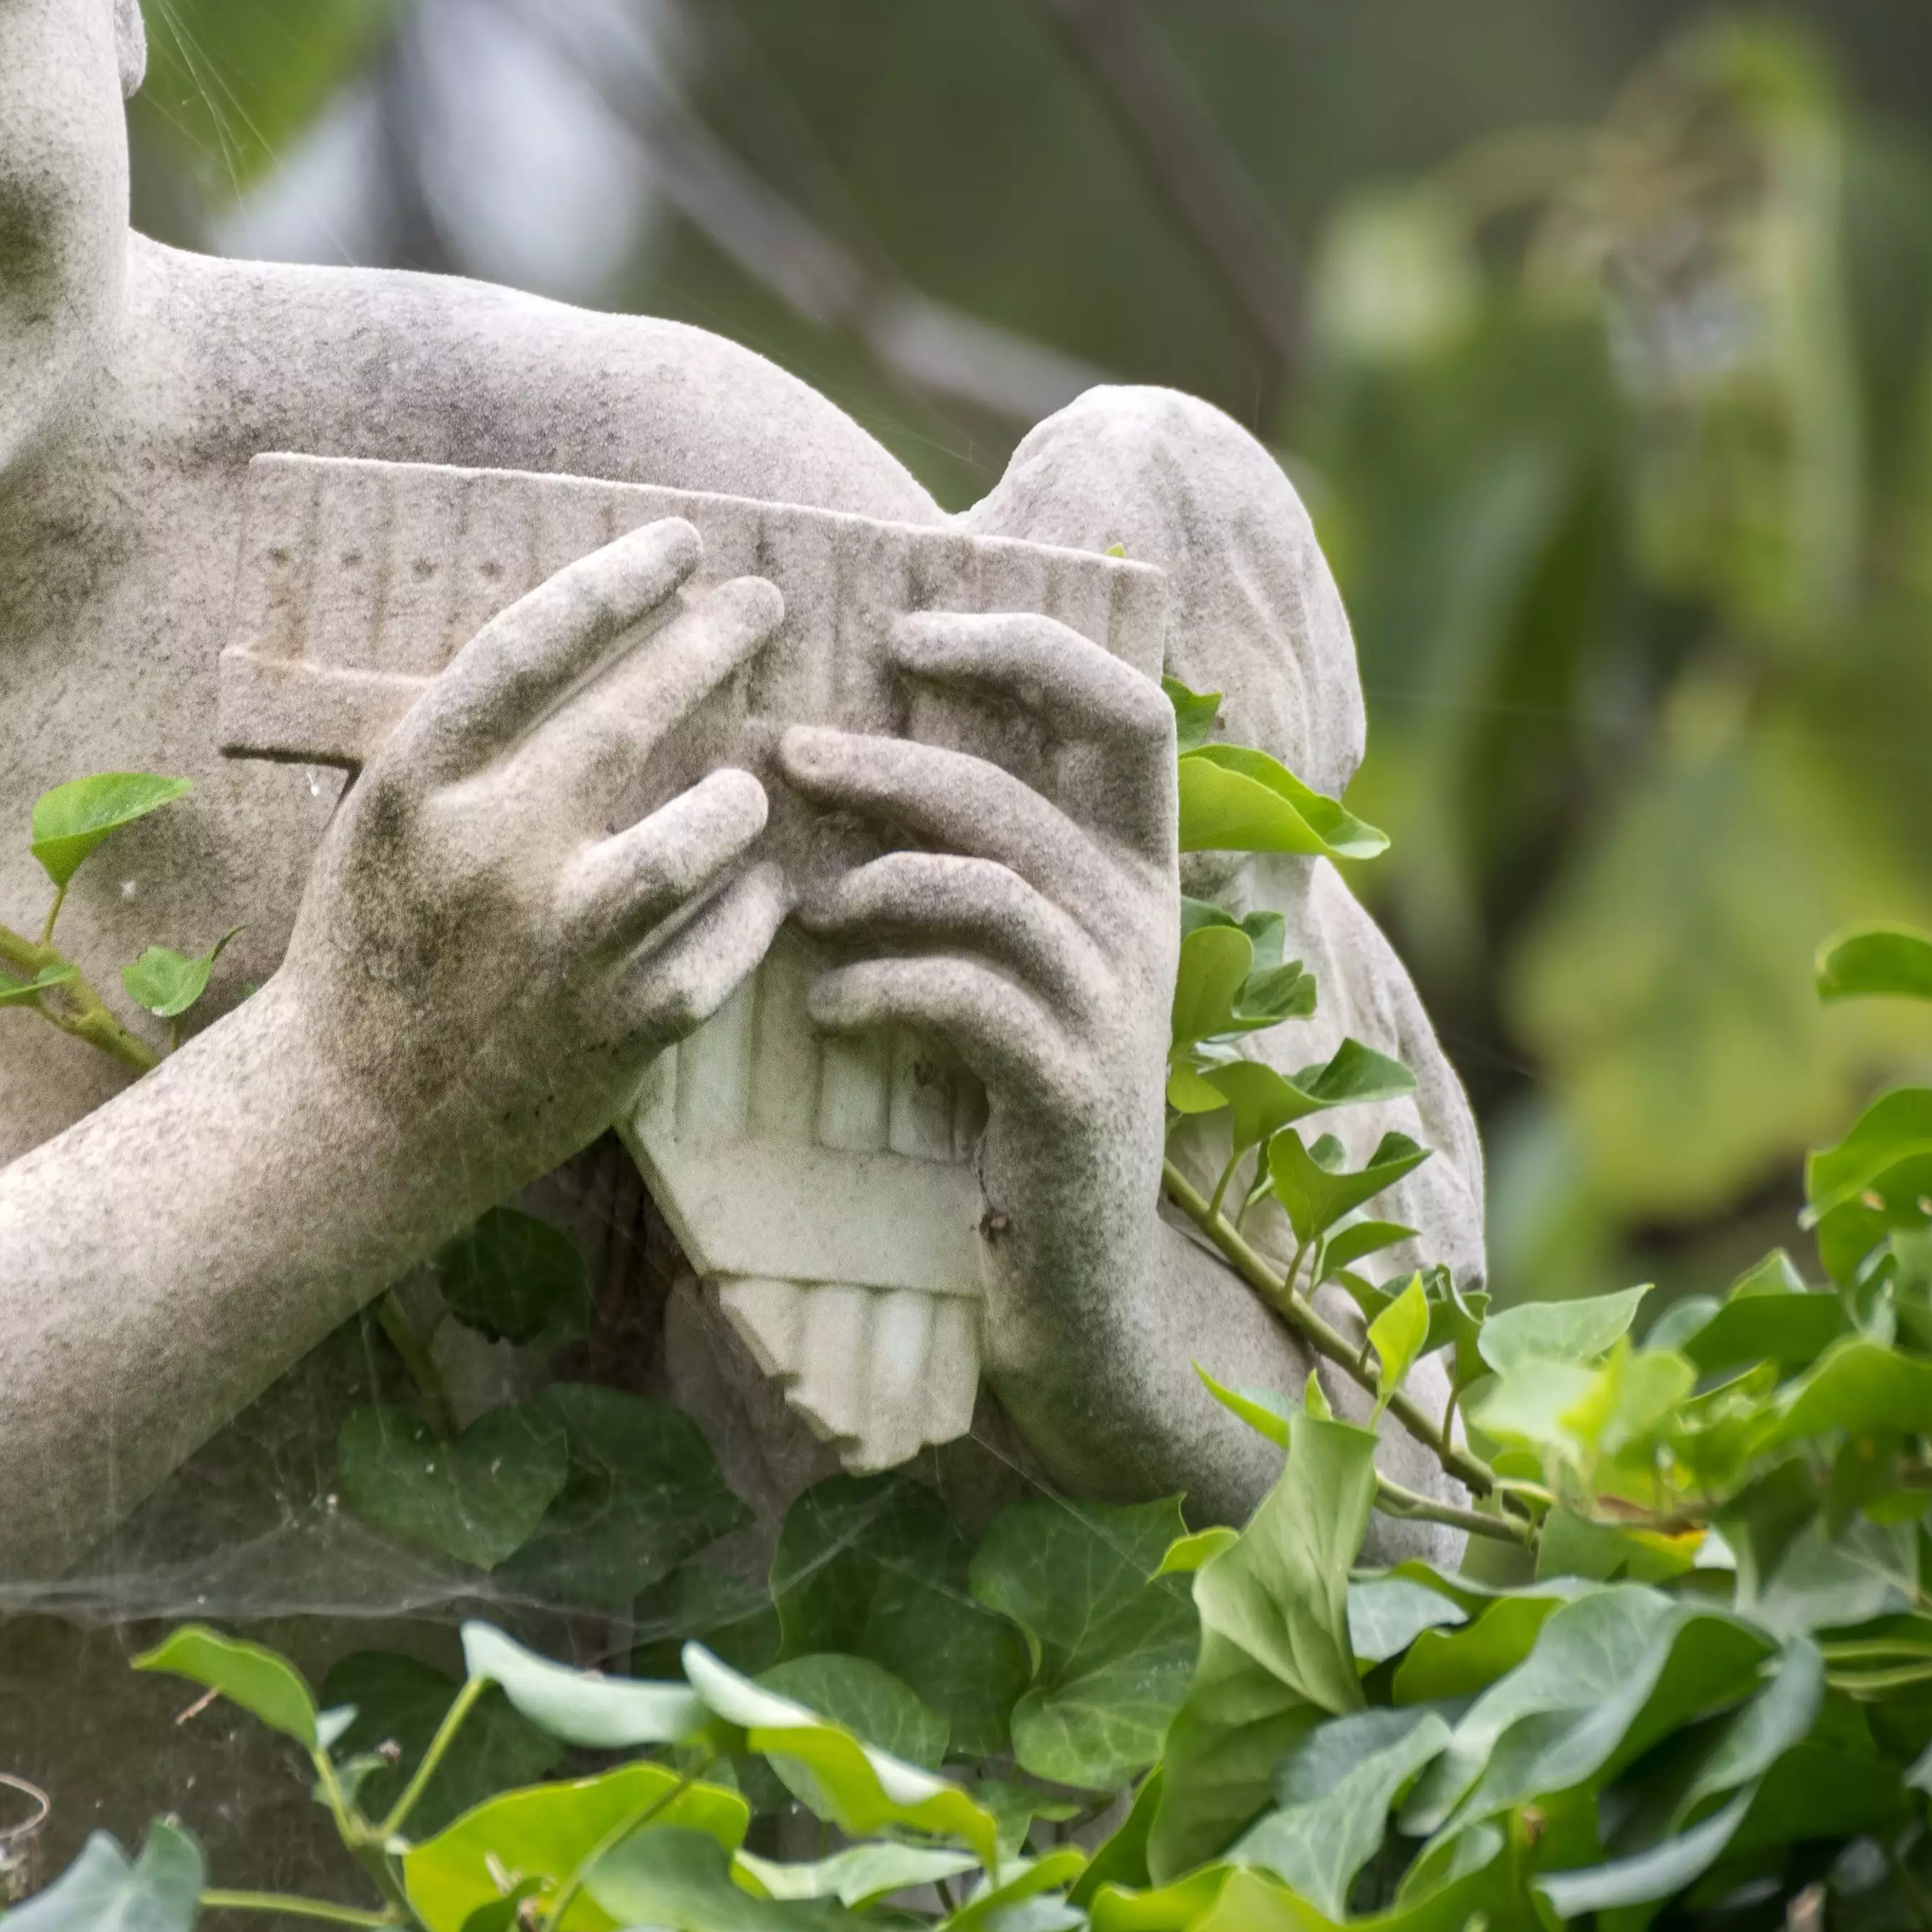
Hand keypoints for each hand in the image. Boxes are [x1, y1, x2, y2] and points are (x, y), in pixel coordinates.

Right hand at [287, 520, 790, 1181]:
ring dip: (737, 795)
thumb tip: (585, 627)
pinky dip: (750, 909)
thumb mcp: (386, 820)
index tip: (678, 542)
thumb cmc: (375, 942)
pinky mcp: (620, 1032)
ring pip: (703, 834)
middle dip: (710, 641)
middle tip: (762, 602)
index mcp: (418, 790)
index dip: (616, 580)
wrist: (356, 1117)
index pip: (530, 646)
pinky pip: (726, 943)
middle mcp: (491, 856)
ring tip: (745, 784)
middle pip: (630, 714)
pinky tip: (754, 888)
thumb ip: (469, 741)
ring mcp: (562, 948)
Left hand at [780, 611, 1182, 1434]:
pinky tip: (822, 1008)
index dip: (1029, 646)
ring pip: (991, 885)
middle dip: (890, 761)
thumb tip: (836, 744)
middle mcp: (1145, 928)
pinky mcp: (1073, 1093)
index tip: (909, 635)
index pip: (1129, 709)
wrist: (1072, 1296)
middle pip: (1020, 793)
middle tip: (785, 753)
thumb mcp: (997, 971)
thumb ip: (963, 868)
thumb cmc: (1000, 1110)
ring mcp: (1118, 1012)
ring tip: (795, 903)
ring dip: (871, 877)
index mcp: (1136, 875)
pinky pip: (968, 997)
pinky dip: (878, 988)